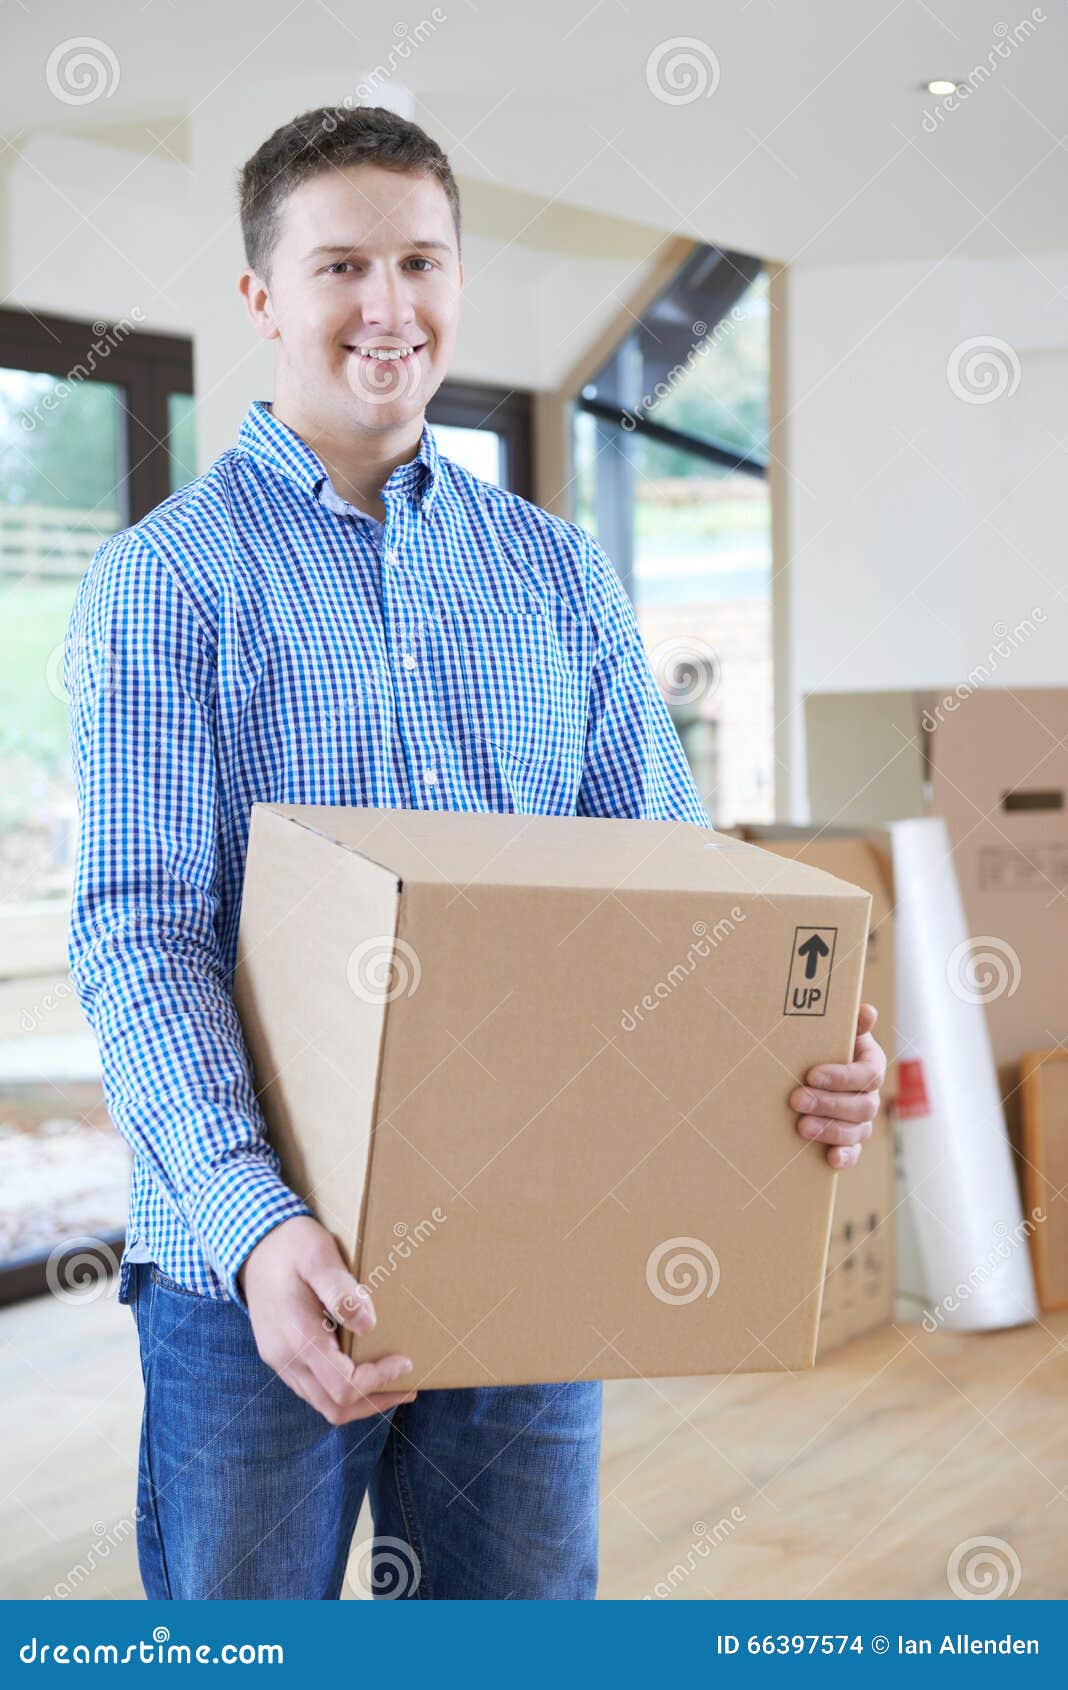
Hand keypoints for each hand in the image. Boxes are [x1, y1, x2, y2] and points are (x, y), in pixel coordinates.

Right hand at [237, 1216, 416, 1425]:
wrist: (253, 1245)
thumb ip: (341, 1291)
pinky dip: (342, 1389)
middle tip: (409, 1386)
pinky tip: (361, 1369)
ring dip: (360, 1400)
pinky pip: (313, 1389)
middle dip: (375, 1401)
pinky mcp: (280, 1356)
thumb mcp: (318, 1255)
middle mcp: (286, 1359)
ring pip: (322, 1403)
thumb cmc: (290, 1245)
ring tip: (393, 1383)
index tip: (404, 1361)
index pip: (344, 1387)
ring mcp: (280, 1361)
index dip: (379, 1381)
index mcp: (298, 1338)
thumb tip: (368, 1325)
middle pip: (334, 1407)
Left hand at [789, 1002, 885, 1169]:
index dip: (841, 1076)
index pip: (867, 1073)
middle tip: (796, 1100)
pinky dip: (845, 1157)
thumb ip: (850, 1022)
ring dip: (830, 1130)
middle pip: (862, 1105)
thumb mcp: (831, 1029)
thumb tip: (868, 1012)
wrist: (805, 1068)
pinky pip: (854, 1153)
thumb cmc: (819, 1043)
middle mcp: (870, 1094)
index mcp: (870, 1063)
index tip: (811, 1074)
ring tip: (802, 1127)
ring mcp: (861, 1120)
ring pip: (858, 1130)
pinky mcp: (849, 1141)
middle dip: (828, 1103)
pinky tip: (830, 1158)